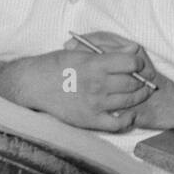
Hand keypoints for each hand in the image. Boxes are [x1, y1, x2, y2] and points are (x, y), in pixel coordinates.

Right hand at [0, 44, 154, 131]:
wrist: (33, 84)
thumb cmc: (54, 65)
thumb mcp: (79, 51)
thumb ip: (108, 51)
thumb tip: (134, 49)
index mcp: (94, 64)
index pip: (131, 62)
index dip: (138, 62)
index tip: (136, 63)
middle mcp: (97, 84)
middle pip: (133, 82)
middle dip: (141, 79)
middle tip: (139, 78)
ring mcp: (95, 104)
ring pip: (130, 101)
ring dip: (137, 96)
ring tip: (135, 92)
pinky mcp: (90, 119)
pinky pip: (118, 123)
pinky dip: (128, 119)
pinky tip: (128, 113)